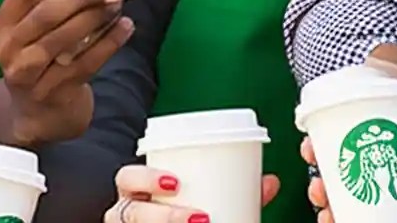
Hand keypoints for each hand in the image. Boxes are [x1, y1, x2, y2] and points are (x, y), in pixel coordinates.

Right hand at [0, 0, 132, 145]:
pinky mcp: (54, 92)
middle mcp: (10, 49)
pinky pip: (86, 63)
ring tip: (117, 4)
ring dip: (96, 18)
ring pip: (65, 40)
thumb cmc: (39, 58)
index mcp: (3, 24)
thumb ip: (47, 2)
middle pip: (46, 15)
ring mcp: (30, 74)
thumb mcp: (30, 31)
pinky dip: (109, 43)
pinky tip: (125, 28)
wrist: (36, 114)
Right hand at [105, 165, 279, 221]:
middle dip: (162, 215)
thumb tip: (270, 182)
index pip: (127, 177)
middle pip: (131, 213)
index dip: (145, 178)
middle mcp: (126, 214)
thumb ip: (234, 194)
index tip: (176, 183)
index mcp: (135, 192)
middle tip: (200, 217)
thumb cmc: (179, 211)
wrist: (174, 222)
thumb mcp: (201, 200)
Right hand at [305, 61, 396, 222]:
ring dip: (345, 213)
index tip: (309, 147)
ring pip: (369, 208)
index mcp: (391, 136)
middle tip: (318, 187)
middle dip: (325, 186)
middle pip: (349, 179)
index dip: (322, 146)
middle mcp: (396, 165)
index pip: (347, 141)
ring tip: (330, 216)